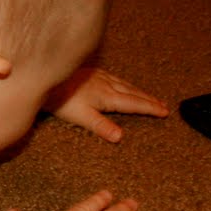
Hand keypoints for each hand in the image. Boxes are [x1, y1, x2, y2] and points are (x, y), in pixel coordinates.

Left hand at [46, 67, 168, 142]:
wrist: (45, 77)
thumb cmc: (61, 99)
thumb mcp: (81, 116)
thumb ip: (101, 126)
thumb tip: (120, 137)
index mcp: (108, 97)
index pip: (134, 104)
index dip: (150, 108)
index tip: (165, 112)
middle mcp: (107, 85)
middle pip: (133, 93)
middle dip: (149, 100)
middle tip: (164, 105)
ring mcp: (100, 77)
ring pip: (125, 85)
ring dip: (139, 91)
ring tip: (149, 96)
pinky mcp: (91, 72)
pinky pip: (115, 78)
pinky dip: (125, 84)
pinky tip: (122, 84)